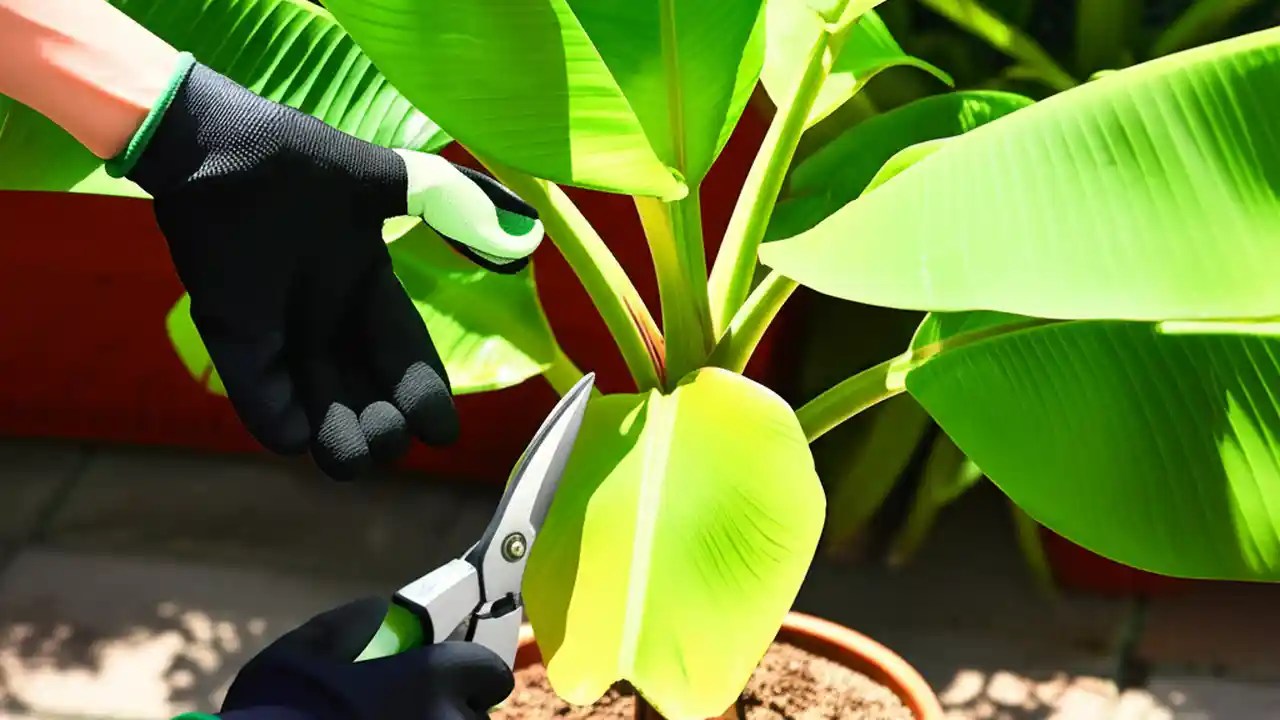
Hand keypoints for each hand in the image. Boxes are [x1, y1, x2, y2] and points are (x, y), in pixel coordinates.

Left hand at [117, 56, 542, 479]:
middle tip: (393, 436)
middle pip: (367, 392)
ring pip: (318, 406)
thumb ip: (453, 205)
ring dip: (338, 437)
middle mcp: (330, 319)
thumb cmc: (298, 163)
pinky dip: (275, 423)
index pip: (407, 354)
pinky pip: (259, 398)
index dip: (426, 393)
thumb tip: (528, 233)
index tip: (443, 431)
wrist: (213, 145)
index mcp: (368, 287)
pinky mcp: (234, 338)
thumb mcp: (384, 180)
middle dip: (385, 424)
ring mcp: (280, 333)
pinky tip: (294, 434)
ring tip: (352, 454)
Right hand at [216, 597, 513, 719]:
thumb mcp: (303, 651)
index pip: (491, 671)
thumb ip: (349, 624)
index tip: (450, 677)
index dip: (472, 673)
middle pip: (477, 717)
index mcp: (430, 681)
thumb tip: (379, 609)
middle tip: (416, 712)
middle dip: (455, 713)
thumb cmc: (279, 708)